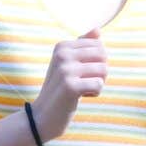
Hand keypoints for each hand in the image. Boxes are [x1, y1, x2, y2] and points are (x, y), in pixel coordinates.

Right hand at [31, 26, 107, 142]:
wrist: (41, 116)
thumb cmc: (59, 89)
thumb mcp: (68, 64)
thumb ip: (83, 46)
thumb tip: (97, 29)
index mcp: (62, 45)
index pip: (99, 45)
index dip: (96, 62)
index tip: (79, 73)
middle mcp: (62, 54)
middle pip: (103, 55)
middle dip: (100, 71)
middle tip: (84, 82)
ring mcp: (65, 70)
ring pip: (104, 70)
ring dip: (97, 83)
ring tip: (81, 90)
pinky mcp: (70, 86)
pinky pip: (99, 84)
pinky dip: (95, 93)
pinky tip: (80, 97)